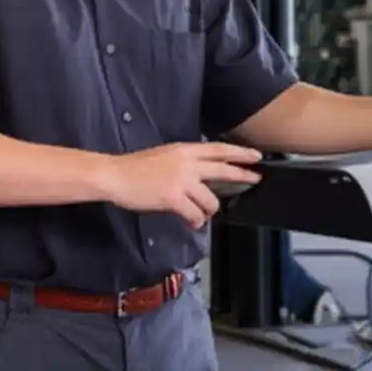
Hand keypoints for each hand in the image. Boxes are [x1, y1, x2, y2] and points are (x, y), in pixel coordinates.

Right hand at [101, 142, 263, 228]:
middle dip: (242, 174)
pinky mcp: (174, 197)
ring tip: (201, 215)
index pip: (218, 149)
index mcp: (184, 150)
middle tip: (256, 177)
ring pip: (210, 200)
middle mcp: (187, 163)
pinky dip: (195, 221)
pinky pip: (195, 214)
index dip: (238, 153)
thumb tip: (199, 175)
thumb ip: (184, 162)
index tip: (254, 155)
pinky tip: (192, 222)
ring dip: (209, 211)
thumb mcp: (164, 156)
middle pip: (222, 168)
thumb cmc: (135, 168)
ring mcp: (182, 180)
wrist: (116, 175)